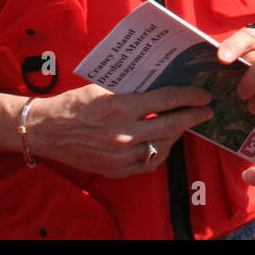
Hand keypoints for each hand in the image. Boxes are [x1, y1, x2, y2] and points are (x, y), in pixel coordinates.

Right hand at [27, 83, 212, 177]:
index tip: (202, 95)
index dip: (189, 97)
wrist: (46, 130)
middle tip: (207, 110)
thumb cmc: (74, 104)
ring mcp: (121, 155)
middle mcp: (124, 133)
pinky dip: (161, 151)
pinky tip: (166, 141)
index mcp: (121, 106)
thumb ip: (132, 89)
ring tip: (186, 123)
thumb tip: (162, 84)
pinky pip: (149, 163)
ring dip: (178, 133)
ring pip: (163, 145)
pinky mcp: (116, 170)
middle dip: (193, 117)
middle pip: (171, 125)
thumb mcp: (104, 87)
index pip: (166, 100)